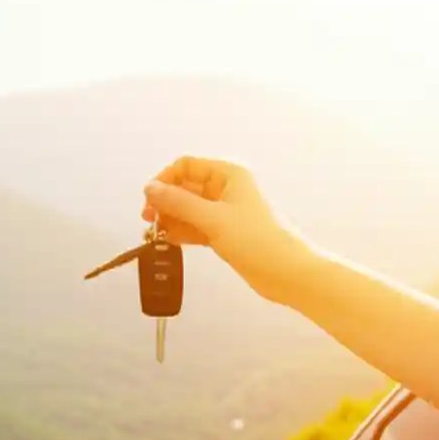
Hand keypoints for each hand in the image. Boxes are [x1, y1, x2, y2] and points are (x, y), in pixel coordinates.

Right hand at [142, 156, 314, 303]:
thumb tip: (150, 188)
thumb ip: (179, 203)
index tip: (150, 200)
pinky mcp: (224, 233)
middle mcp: (226, 189)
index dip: (166, 179)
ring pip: (188, 209)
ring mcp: (225, 212)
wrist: (289, 273)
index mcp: (229, 175)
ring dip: (171, 219)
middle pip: (185, 187)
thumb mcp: (214, 218)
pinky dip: (182, 232)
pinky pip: (196, 226)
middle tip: (149, 220)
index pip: (187, 166)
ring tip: (157, 235)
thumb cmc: (257, 239)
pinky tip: (168, 242)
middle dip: (165, 202)